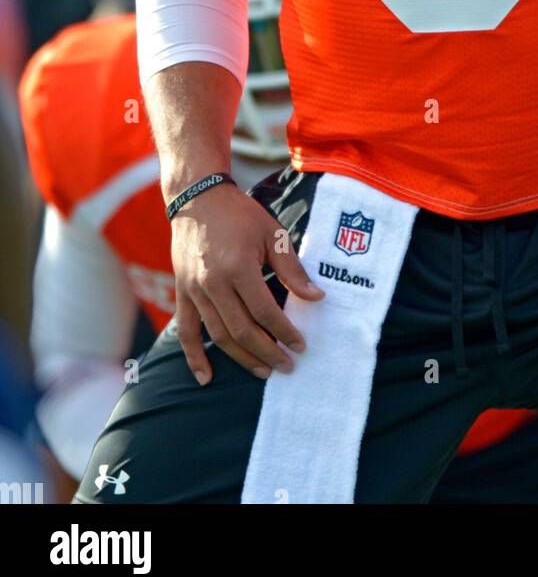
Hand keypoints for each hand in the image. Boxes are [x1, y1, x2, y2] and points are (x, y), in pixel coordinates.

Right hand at [171, 183, 324, 383]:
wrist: (198, 199)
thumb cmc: (240, 215)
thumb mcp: (272, 234)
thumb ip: (293, 269)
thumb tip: (316, 297)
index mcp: (239, 267)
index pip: (265, 311)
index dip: (284, 332)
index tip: (300, 345)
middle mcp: (214, 283)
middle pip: (242, 330)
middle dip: (267, 352)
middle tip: (287, 366)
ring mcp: (195, 290)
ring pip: (218, 336)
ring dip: (241, 358)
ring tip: (263, 371)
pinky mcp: (182, 292)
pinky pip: (186, 331)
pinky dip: (194, 356)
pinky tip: (206, 377)